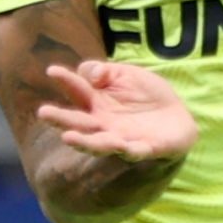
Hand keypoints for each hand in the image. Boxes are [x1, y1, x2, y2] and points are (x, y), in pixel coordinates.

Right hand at [35, 61, 198, 162]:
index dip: (66, 81)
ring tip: (67, 137)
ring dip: (84, 142)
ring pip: (100, 143)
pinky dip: (128, 150)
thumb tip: (91, 74)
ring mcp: (122, 138)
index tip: (52, 71)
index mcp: (97, 103)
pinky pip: (134, 151)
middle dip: (61, 119)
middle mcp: (104, 124)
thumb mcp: (127, 74)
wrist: (178, 116)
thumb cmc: (147, 95)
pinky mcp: (144, 149)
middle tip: (43, 113)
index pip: (78, 91)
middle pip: (80, 123)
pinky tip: (118, 144)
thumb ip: (106, 71)